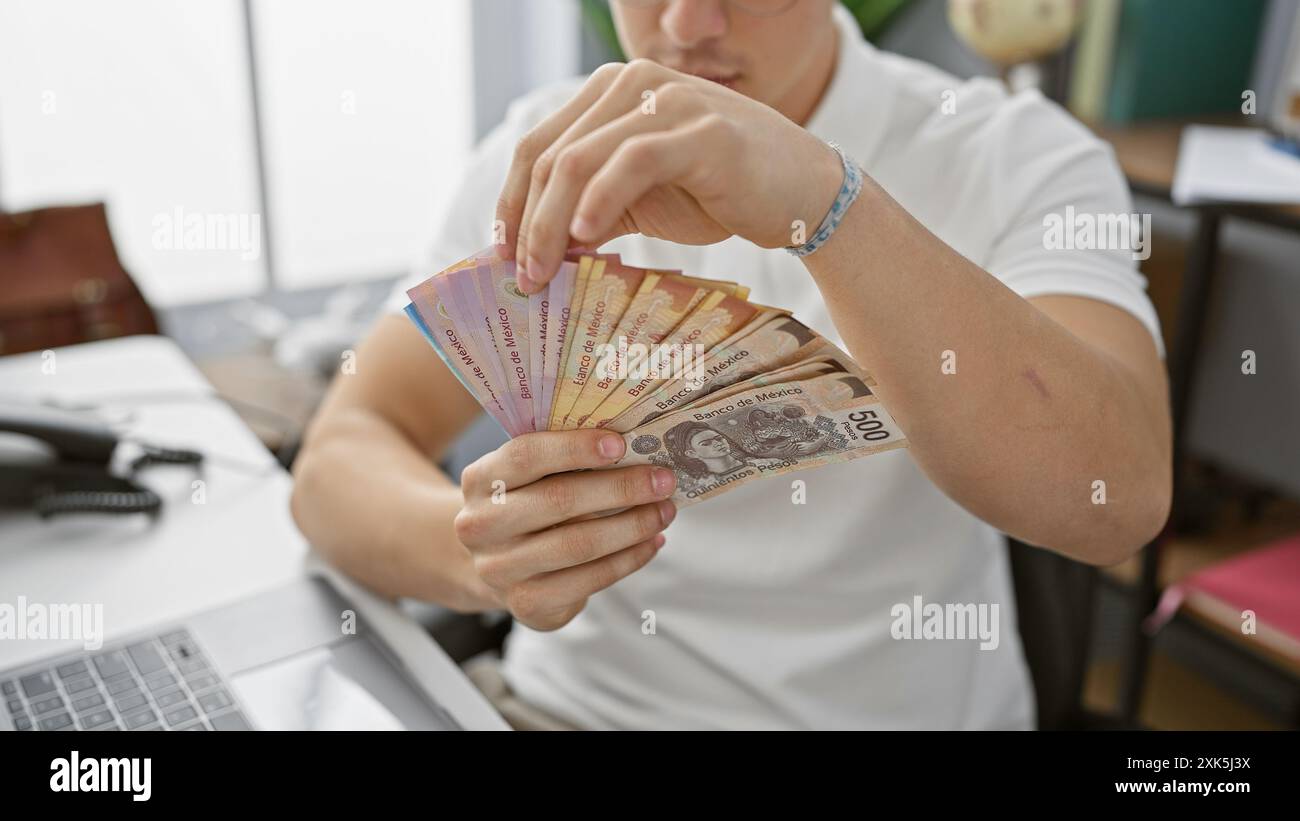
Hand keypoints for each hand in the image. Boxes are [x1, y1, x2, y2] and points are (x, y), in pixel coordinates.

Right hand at [454, 429, 676, 630]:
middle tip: (663, 480)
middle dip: (621, 488)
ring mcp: (500, 570)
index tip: (621, 443)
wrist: (493, 565)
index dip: (575, 448)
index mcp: (481, 480)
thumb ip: (564, 460)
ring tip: (664, 511)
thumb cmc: (526, 507)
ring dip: (632, 526)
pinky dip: (628, 559)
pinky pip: (588, 580)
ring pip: (578, 544)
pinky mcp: (526, 605)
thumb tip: (636, 446)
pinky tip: (652, 543)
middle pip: (558, 500)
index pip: (526, 456)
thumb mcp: (528, 478)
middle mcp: (481, 525)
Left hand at [496, 59, 844, 292]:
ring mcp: (667, 102)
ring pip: (580, 162)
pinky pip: (632, 163)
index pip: (541, 145)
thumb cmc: (722, 194)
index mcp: (613, 93)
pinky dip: (599, 201)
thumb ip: (592, 209)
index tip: (502, 253)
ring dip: (550, 223)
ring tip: (543, 272)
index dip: (513, 201)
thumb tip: (537, 251)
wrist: (805, 192)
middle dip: (526, 222)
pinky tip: (585, 239)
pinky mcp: (700, 132)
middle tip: (521, 277)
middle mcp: (633, 84)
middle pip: (552, 156)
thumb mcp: (642, 201)